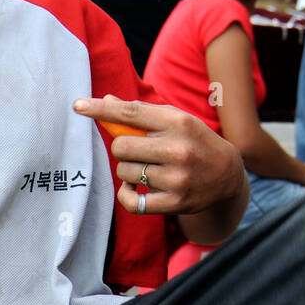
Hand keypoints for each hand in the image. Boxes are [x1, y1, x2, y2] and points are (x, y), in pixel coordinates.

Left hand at [73, 94, 245, 216]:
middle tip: (136, 152)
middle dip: (122, 149)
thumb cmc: (193, 142)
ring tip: (146, 170)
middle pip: (121, 147)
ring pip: (124, 173)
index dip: (100, 110)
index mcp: (177, 122)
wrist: (227, 175)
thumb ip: (141, 112)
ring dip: (128, 172)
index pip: (130, 113)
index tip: (78, 106)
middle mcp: (177, 149)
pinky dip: (127, 195)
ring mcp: (176, 178)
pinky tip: (136, 190)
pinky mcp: (174, 203)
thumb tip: (106, 101)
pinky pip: (131, 201)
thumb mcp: (174, 120)